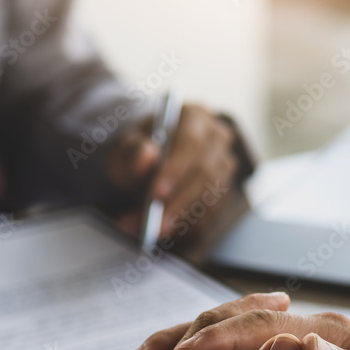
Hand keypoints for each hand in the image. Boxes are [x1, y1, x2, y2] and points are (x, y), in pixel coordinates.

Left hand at [107, 104, 237, 239]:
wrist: (148, 160)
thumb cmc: (138, 149)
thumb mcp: (125, 147)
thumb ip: (132, 151)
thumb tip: (146, 155)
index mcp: (194, 117)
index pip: (191, 143)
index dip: (176, 170)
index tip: (157, 194)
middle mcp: (217, 139)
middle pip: (205, 173)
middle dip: (178, 203)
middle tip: (153, 225)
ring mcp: (224, 165)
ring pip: (211, 198)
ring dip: (180, 219)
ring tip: (147, 231)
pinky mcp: (223, 191)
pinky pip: (211, 215)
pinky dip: (185, 228)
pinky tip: (162, 232)